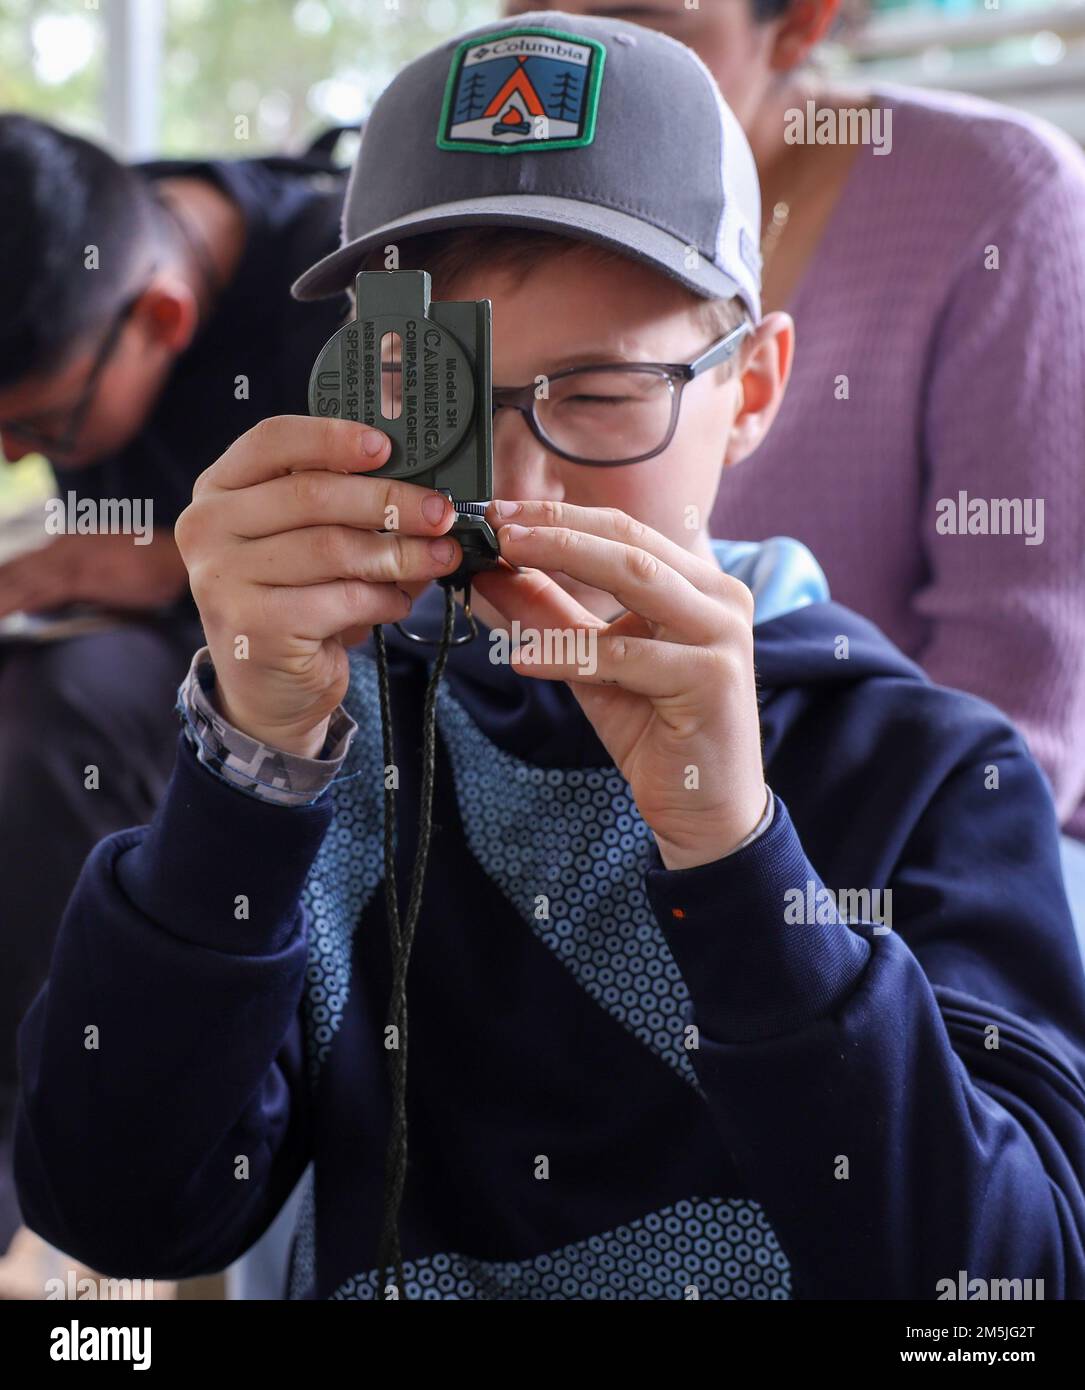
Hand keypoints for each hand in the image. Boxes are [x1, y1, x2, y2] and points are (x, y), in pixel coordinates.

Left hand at [0, 531, 188, 617]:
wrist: (177, 561)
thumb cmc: (150, 572)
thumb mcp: (102, 579)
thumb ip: (71, 588)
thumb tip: (35, 606)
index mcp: (64, 546)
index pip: (16, 568)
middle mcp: (60, 548)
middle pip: (10, 572)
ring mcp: (66, 559)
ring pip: (15, 581)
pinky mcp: (76, 574)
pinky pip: (34, 591)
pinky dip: (9, 603)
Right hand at [174, 415, 461, 756]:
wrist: (267, 686)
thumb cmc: (296, 599)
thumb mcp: (309, 540)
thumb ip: (344, 505)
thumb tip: (424, 486)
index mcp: (219, 489)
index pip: (273, 440)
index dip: (333, 437)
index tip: (387, 446)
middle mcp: (207, 527)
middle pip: (312, 495)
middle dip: (390, 502)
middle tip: (441, 512)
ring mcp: (223, 578)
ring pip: (333, 549)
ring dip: (399, 554)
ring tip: (439, 558)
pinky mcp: (254, 626)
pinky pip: (340, 599)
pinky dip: (383, 599)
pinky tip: (398, 602)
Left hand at [472, 501, 767, 868]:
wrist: (706, 809)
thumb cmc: (656, 732)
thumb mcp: (594, 665)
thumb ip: (554, 616)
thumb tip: (496, 573)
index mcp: (700, 585)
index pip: (624, 530)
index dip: (560, 517)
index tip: (500, 514)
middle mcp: (721, 598)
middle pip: (629, 543)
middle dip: (556, 529)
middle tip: (496, 526)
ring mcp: (722, 636)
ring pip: (635, 579)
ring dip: (561, 563)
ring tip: (502, 564)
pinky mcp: (711, 679)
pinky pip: (623, 657)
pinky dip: (566, 654)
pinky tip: (521, 658)